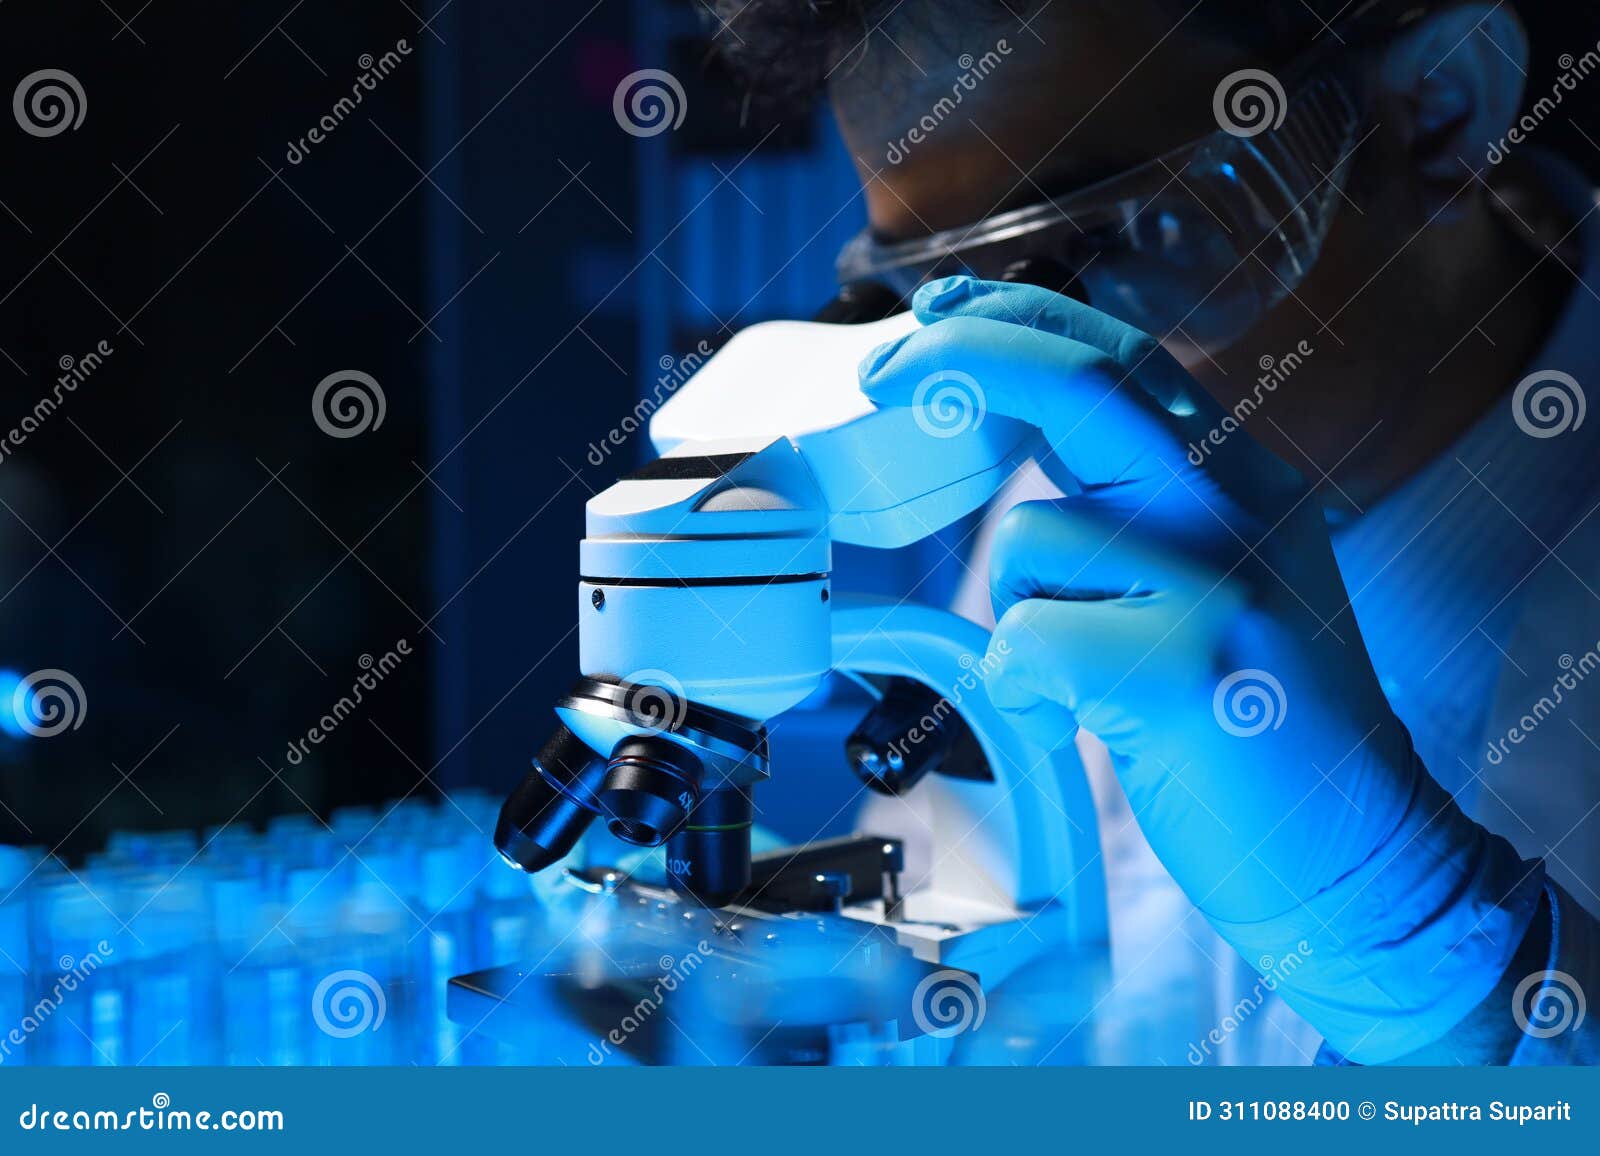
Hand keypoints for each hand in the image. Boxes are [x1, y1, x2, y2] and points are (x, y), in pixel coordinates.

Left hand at [859, 276, 1542, 1061]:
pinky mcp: (1180, 671)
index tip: (935, 314)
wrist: (1363, 855)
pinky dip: (1023, 694)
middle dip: (962, 360)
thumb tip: (1008, 430)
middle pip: (1078, 382)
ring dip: (1019, 618)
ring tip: (1086, 683)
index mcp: (1242, 478)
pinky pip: (1023, 644)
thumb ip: (1131, 502)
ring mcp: (1216, 583)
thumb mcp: (1217, 576)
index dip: (1013, 321)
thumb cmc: (1260, 722)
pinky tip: (1080, 727)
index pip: (1119, 359)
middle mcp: (1238, 507)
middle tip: (885, 376)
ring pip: (1027, 541)